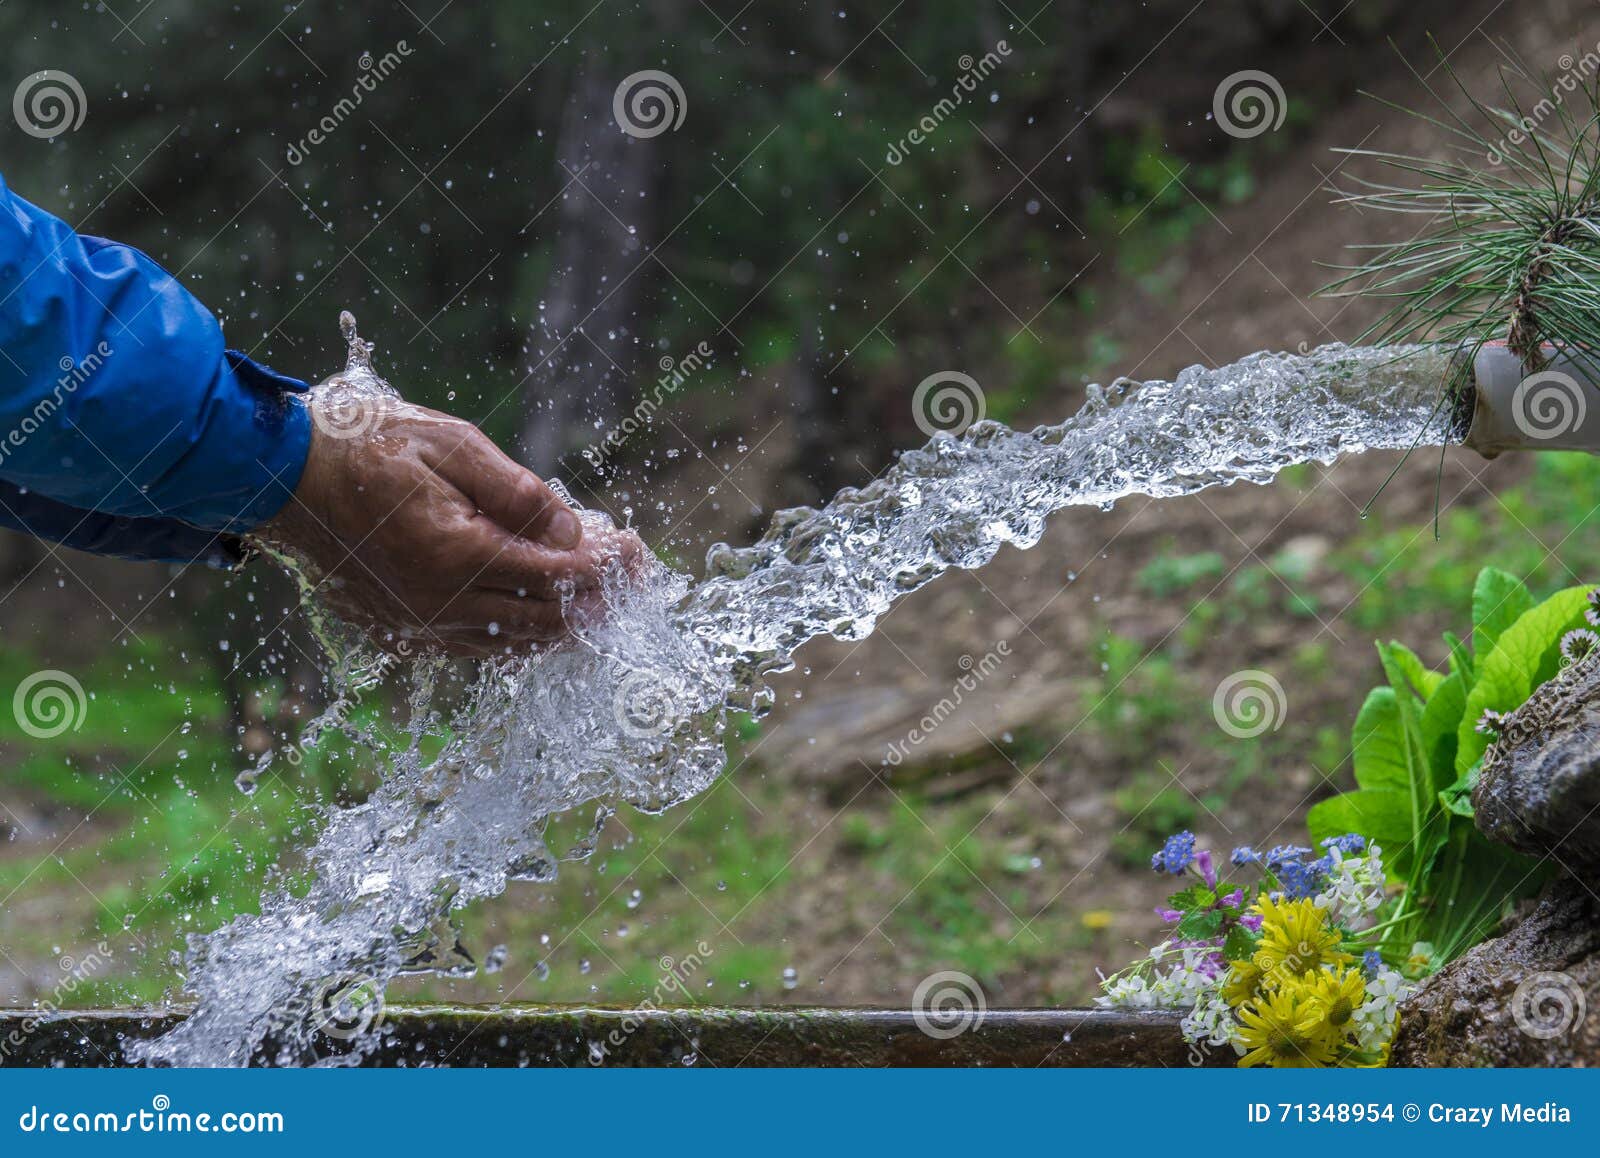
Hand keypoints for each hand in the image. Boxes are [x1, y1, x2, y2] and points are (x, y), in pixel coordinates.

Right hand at [259, 396, 642, 655]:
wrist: (279, 473)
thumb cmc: (365, 444)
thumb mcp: (451, 445)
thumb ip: (519, 493)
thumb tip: (572, 535)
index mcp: (455, 556)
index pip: (555, 575)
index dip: (604, 568)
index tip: (638, 553)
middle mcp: (437, 604)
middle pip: (542, 621)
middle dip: (595, 603)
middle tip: (634, 584)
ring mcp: (415, 626)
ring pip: (511, 643)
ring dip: (561, 627)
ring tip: (601, 606)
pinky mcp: (398, 632)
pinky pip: (474, 647)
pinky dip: (516, 636)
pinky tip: (539, 619)